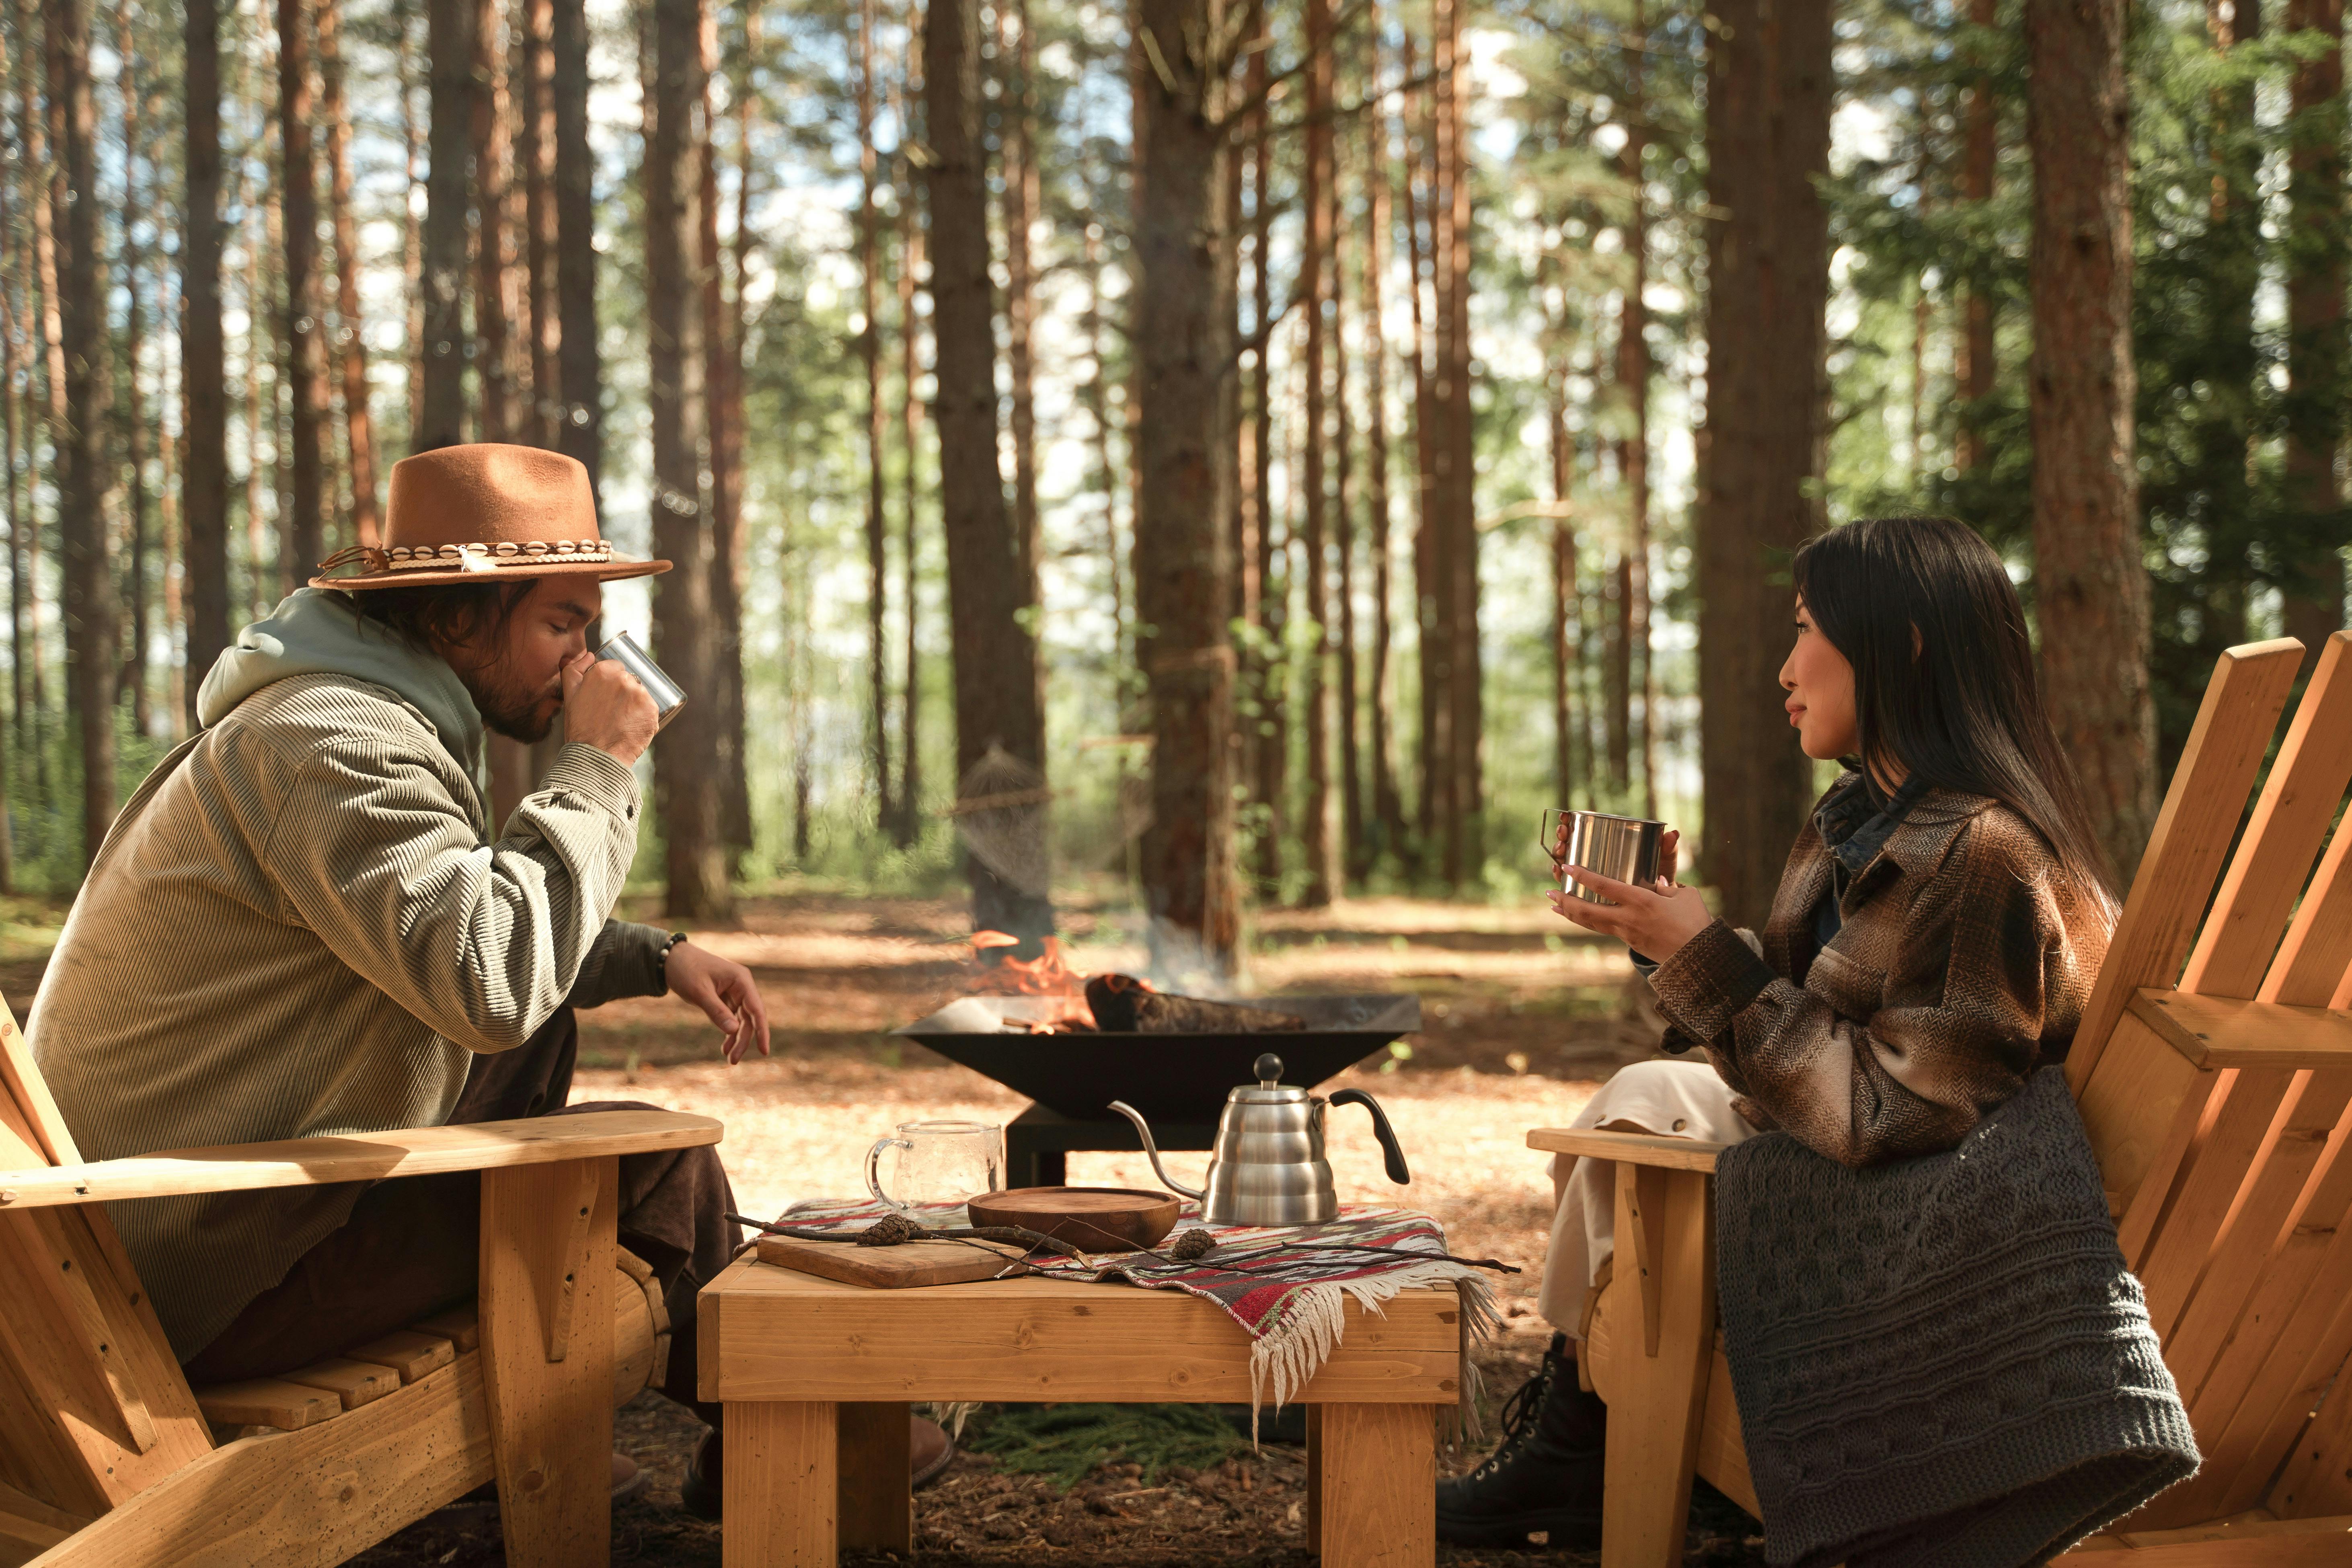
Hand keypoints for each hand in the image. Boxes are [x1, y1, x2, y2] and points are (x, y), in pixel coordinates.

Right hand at [560, 650, 659, 763]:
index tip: (606, 698)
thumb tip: (590, 655)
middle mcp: (623, 679)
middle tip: (613, 712)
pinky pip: (651, 708)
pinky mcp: (652, 709)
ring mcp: (640, 694)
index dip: (610, 683)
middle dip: (623, 692)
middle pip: (629, 680)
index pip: (615, 668)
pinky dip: (644, 716)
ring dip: (635, 704)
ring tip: (622, 721)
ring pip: (640, 694)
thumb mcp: (569, 696)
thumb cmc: (580, 727)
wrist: (595, 756)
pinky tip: (632, 727)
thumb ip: (573, 670)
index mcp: (602, 672)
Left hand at [665, 941, 770, 1064]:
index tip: (764, 1051)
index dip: (762, 1031)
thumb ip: (717, 1012)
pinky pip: (731, 1017)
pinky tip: (725, 1046)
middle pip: (749, 1018)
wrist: (670, 958)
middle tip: (733, 1060)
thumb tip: (734, 1031)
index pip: (757, 1009)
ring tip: (729, 1058)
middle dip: (743, 1039)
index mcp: (741, 980)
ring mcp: (734, 992)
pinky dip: (728, 1031)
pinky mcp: (724, 997)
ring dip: (736, 1038)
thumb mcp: (699, 992)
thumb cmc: (686, 970)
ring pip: (741, 1020)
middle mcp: (741, 986)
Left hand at [1547, 829, 1713, 962]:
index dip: (1583, 876)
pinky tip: (1580, 918)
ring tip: (1554, 906)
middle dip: (1566, 901)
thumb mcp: (1686, 895)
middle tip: (1549, 892)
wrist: (1700, 958)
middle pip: (1588, 910)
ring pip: (1592, 923)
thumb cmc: (1696, 923)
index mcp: (1641, 901)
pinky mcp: (1631, 943)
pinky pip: (1604, 929)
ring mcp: (1627, 933)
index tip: (1567, 868)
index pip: (1605, 886)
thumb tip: (1658, 882)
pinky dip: (1588, 922)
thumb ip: (1669, 886)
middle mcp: (1628, 918)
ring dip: (1571, 914)